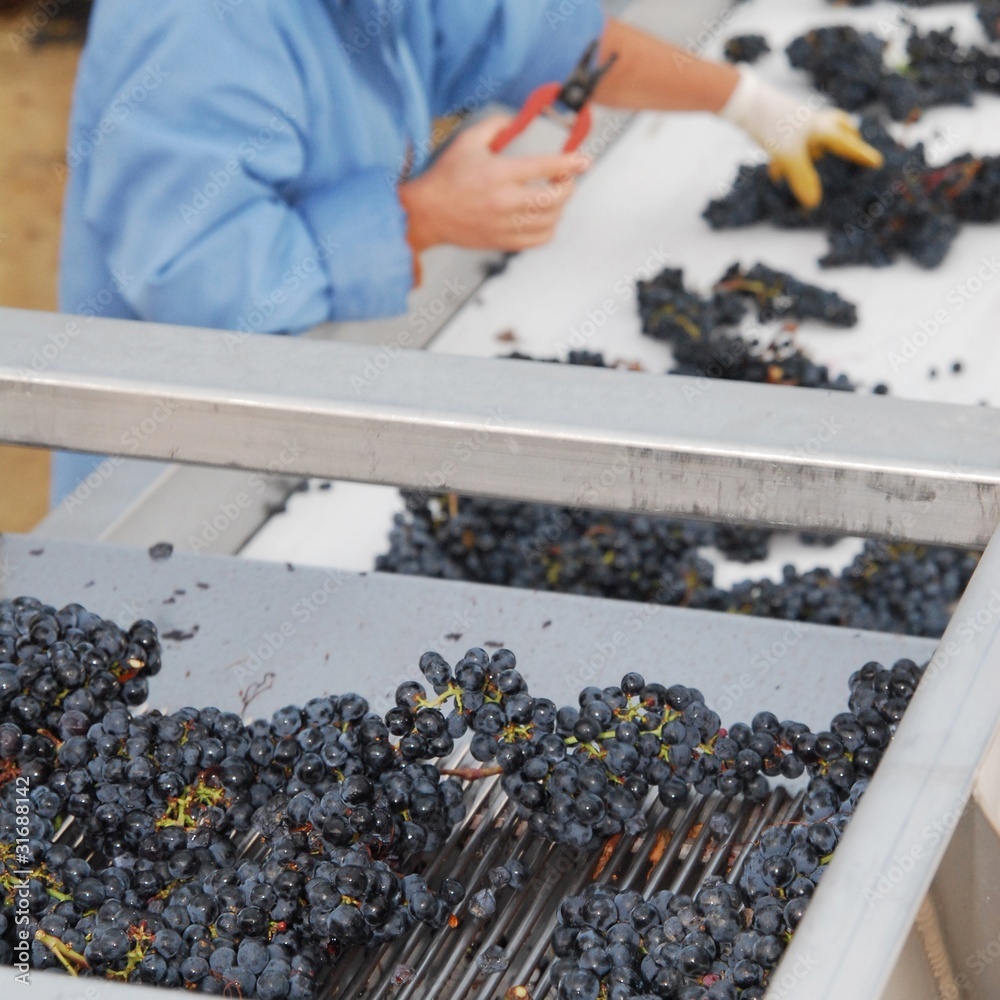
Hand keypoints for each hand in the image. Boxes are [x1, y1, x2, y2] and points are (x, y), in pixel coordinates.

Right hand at [399, 115, 588, 253]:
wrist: (428, 213)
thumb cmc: (446, 178)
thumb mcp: (468, 140)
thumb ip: (496, 125)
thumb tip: (518, 119)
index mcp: (499, 174)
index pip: (545, 167)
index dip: (570, 163)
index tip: (584, 160)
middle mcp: (505, 202)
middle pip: (554, 198)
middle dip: (568, 186)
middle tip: (567, 178)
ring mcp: (505, 225)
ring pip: (550, 221)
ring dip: (560, 207)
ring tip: (556, 197)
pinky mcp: (503, 242)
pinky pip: (539, 239)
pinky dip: (549, 228)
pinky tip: (545, 218)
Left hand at [720, 68, 882, 208]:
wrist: (744, 103)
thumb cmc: (772, 126)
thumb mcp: (788, 156)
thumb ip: (802, 178)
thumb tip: (813, 203)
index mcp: (823, 129)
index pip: (848, 144)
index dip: (861, 154)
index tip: (877, 162)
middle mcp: (815, 123)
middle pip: (839, 127)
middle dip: (846, 139)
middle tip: (854, 145)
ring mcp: (798, 122)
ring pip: (815, 134)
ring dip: (815, 150)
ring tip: (814, 162)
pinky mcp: (781, 124)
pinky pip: (793, 142)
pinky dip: (790, 157)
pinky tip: (775, 173)